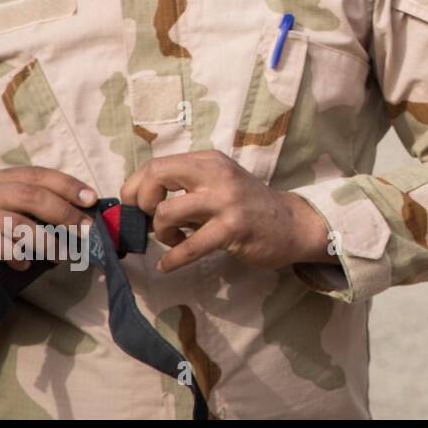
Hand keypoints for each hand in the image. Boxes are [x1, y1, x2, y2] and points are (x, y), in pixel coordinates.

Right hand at [0, 167, 94, 270]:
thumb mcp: (1, 201)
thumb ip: (28, 203)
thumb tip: (75, 217)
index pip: (36, 174)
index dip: (67, 184)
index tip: (91, 199)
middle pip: (29, 195)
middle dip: (63, 213)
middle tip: (85, 231)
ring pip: (14, 222)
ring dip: (44, 240)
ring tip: (62, 255)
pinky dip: (14, 254)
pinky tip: (25, 265)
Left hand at [121, 151, 333, 272]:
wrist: (292, 224)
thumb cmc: (248, 207)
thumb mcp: (218, 186)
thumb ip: (186, 189)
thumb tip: (140, 204)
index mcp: (209, 161)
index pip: (156, 164)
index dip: (135, 187)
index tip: (136, 207)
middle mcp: (216, 174)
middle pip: (157, 176)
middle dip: (141, 202)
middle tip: (150, 220)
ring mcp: (226, 200)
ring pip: (167, 212)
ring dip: (160, 232)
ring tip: (172, 240)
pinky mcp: (233, 228)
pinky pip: (189, 246)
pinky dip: (172, 259)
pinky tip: (169, 265)